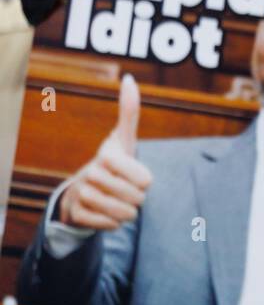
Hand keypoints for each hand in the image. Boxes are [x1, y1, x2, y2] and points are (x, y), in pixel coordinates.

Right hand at [57, 75, 152, 230]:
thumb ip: (129, 111)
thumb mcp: (124, 139)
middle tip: (127, 191)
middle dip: (138, 198)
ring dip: (128, 212)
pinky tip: (106, 213)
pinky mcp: (76, 213)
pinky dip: (114, 223)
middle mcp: (92, 172)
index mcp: (109, 154)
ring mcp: (82, 192)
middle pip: (137, 198)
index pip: (146, 180)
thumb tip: (129, 79)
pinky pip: (109, 225)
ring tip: (119, 202)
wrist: (84, 190)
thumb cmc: (113, 163)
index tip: (137, 176)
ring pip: (124, 213)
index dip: (146, 182)